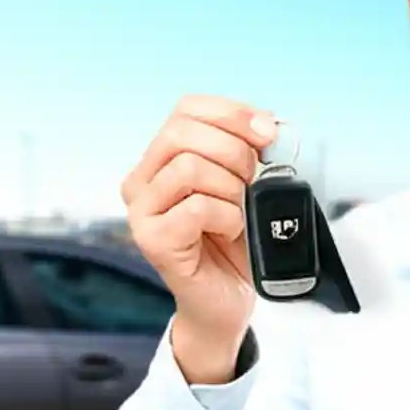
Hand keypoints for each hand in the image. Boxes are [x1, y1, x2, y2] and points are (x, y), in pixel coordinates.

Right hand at [120, 95, 278, 382]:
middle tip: (254, 180)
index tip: (268, 133)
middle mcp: (141, 180)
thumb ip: (249, 151)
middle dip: (234, 150)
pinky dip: (228, 217)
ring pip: (189, 167)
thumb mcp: (246, 185)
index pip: (186, 109)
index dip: (232, 113)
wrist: (227, 300)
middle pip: (182, 132)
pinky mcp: (151, 241)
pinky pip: (196, 207)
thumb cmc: (235, 241)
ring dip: (231, 188)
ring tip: (238, 212)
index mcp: (160, 158)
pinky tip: (231, 232)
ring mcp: (141, 211)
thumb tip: (268, 127)